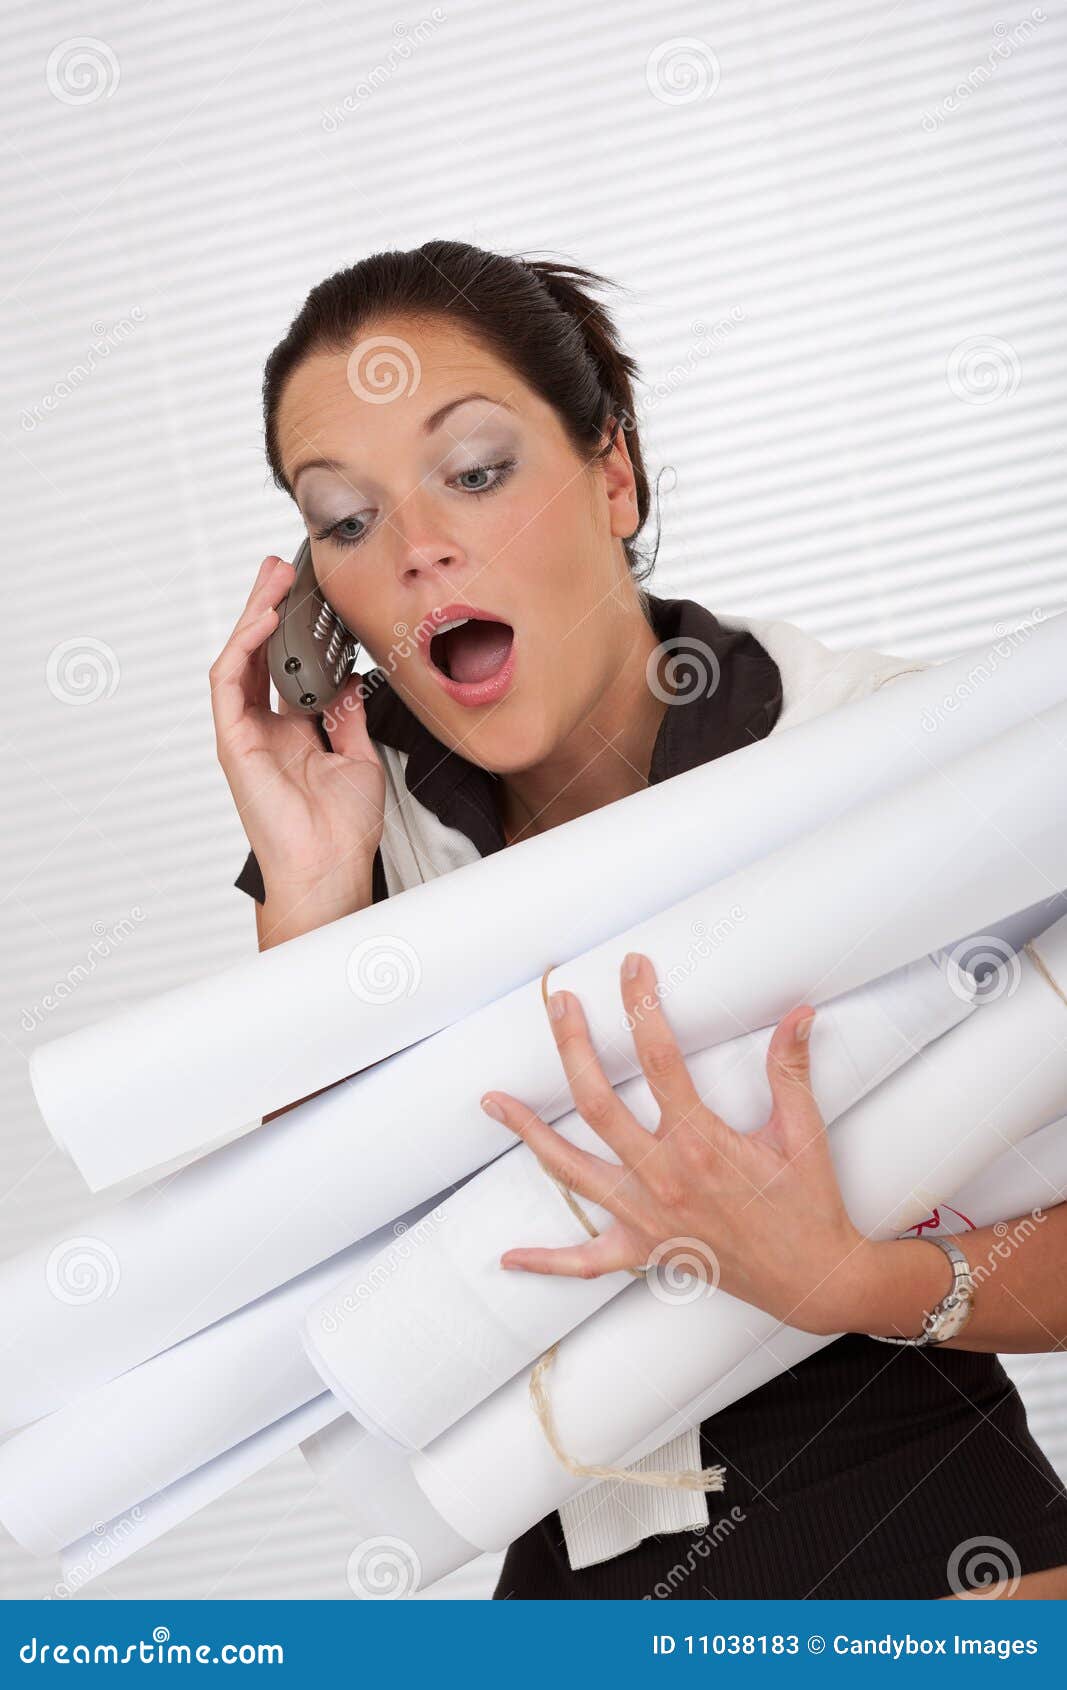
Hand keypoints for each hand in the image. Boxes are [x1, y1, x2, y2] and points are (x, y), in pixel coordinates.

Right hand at [211, 555, 385, 916]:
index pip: (286, 669)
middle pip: (258, 656)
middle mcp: (265, 730)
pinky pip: (228, 682)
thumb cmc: (342, 829)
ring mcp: (245, 733)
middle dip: (267, 609)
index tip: (312, 599)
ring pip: (239, 659)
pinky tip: (264, 619)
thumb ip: (348, 716)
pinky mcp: (232, 740)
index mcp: (293, 734)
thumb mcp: (358, 758)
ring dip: (254, 615)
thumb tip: (346, 679)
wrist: (329, 866)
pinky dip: (243, 646)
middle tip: (281, 570)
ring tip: (272, 579)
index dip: (295, 632)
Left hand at [479, 951, 880, 1336]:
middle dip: (573, 1048)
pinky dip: (546, 1261)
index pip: (660, 1058)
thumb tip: (800, 1014)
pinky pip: (585, 1262)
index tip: (632, 967)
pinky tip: (510, 1257)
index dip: (642, 1006)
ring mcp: (647, 1217)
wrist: (814, 1280)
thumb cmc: (809, 1205)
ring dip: (530, 1134)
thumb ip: (791, 1072)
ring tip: (494, 1101)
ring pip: (572, 1170)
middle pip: (598, 1103)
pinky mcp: (645, 1249)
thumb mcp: (803, 1134)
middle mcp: (663, 1178)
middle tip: (559, 1005)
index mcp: (701, 1143)